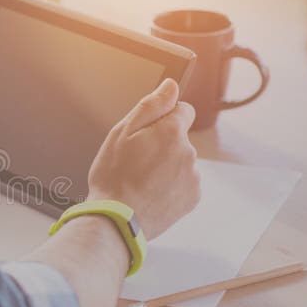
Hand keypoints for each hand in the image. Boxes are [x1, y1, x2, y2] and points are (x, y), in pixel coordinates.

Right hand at [88, 78, 200, 238]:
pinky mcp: (192, 198)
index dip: (164, 118)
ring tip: (141, 180)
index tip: (148, 132)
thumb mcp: (122, 133)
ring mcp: (192, 177)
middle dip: (162, 145)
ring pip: (181, 162)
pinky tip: (150, 192)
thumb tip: (170, 86)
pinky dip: (170, 186)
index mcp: (172, 132)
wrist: (117, 220)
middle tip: (136, 161)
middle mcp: (188, 152)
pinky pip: (183, 184)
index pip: (183, 110)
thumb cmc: (113, 177)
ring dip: (166, 166)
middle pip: (179, 139)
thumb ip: (151, 106)